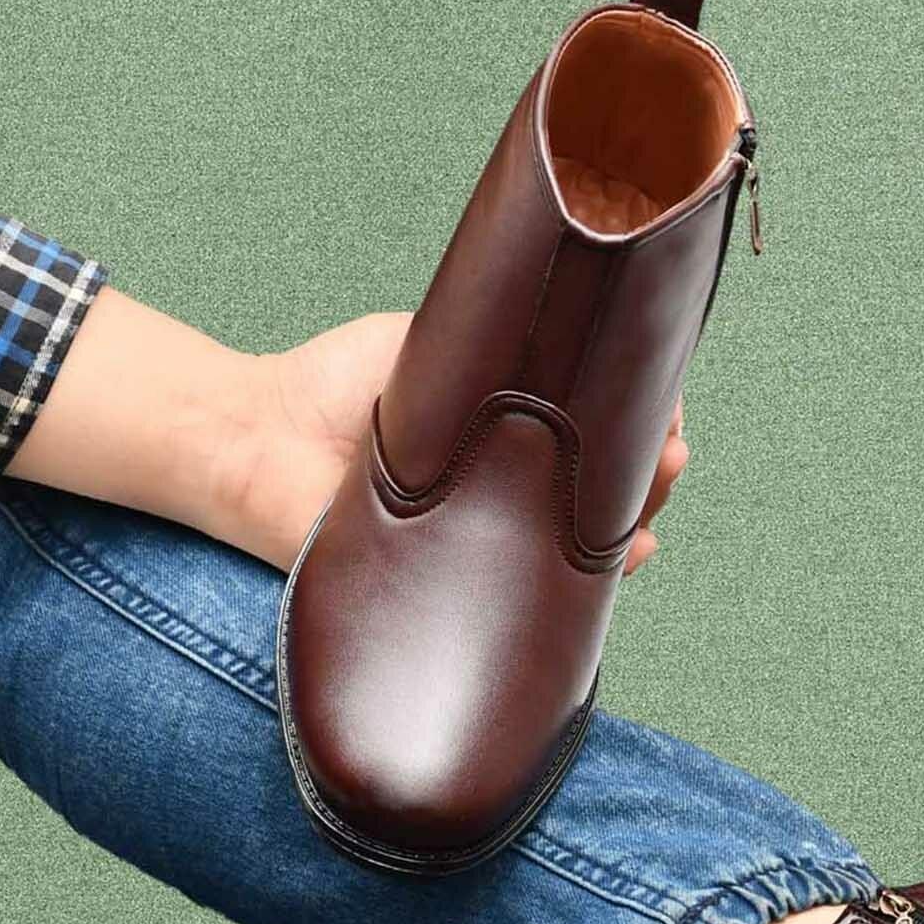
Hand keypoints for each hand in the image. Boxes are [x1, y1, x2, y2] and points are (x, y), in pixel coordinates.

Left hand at [237, 311, 689, 574]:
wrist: (255, 439)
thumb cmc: (333, 386)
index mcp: (503, 439)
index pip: (591, 442)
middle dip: (647, 482)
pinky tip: (612, 562)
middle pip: (598, 501)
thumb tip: (578, 326)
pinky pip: (521, 597)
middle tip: (669, 459)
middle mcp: (500, 498)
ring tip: (646, 513)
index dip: (638, 433)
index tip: (665, 417)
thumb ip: (501, 336)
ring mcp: (480, 547)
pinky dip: (572, 588)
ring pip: (574, 555)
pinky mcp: (449, 586)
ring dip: (624, 536)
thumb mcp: (435, 339)